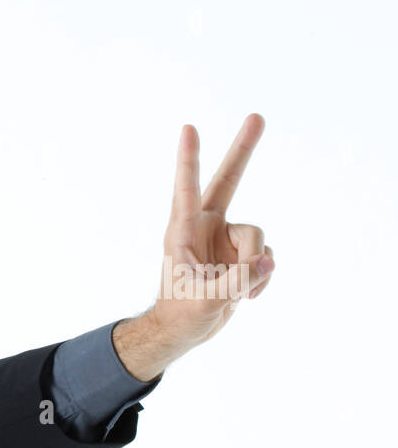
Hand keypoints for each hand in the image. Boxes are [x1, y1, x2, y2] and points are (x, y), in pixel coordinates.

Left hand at [147, 113, 274, 352]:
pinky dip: (261, 278)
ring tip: (239, 291)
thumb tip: (266, 262)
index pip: (186, 189)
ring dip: (255, 266)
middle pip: (228, 181)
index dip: (188, 160)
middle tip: (257, 116)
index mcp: (183, 232)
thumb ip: (235, 281)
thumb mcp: (204, 301)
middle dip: (243, 150)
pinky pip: (265, 257)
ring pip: (257, 237)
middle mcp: (205, 227)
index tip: (189, 128)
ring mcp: (224, 239)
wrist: (184, 331)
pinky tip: (247, 295)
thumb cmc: (180, 314)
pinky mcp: (240, 254)